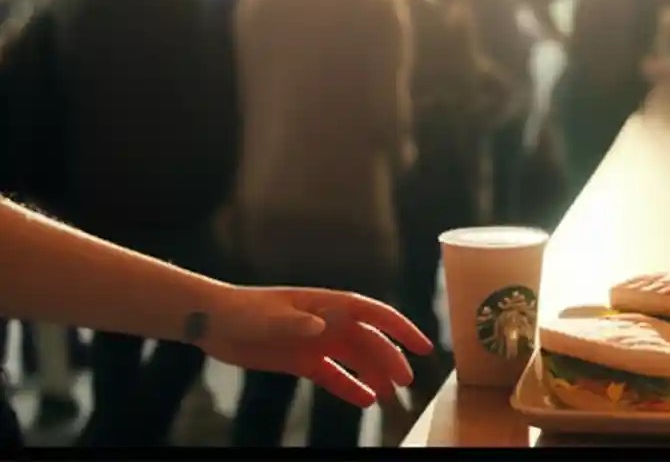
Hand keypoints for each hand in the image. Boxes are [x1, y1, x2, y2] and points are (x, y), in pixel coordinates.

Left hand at [195, 286, 432, 407]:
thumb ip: (295, 322)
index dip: (401, 329)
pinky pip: (334, 375)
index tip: (422, 346)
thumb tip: (320, 327)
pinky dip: (350, 386)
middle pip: (369, 341)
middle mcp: (329, 322)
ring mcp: (317, 341)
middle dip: (390, 359)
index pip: (375, 314)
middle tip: (406, 382)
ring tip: (390, 396)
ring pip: (355, 359)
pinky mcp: (303, 360)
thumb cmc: (243, 310)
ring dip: (374, 375)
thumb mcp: (268, 317)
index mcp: (328, 304)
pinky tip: (365, 400)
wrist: (213, 322)